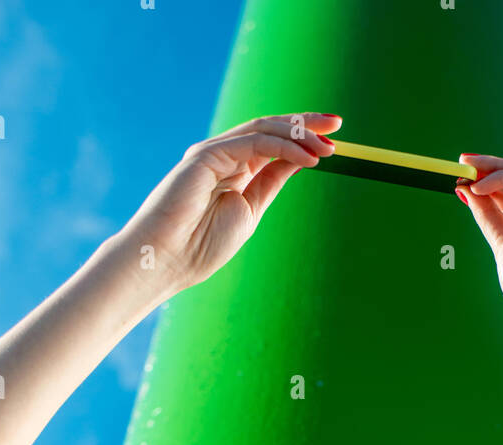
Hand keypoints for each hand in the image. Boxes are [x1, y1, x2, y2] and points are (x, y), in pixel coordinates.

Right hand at [113, 113, 341, 305]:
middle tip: (337, 126)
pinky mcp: (207, 154)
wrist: (165, 260)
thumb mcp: (249, 212)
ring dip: (298, 133)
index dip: (303, 139)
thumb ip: (269, 184)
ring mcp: (214, 153)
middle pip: (271, 129)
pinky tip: (306, 158)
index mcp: (235, 171)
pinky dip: (283, 147)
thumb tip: (296, 161)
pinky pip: (253, 142)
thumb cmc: (201, 246)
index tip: (333, 143)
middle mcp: (225, 156)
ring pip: (263, 129)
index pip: (273, 145)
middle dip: (306, 125)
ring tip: (327, 146)